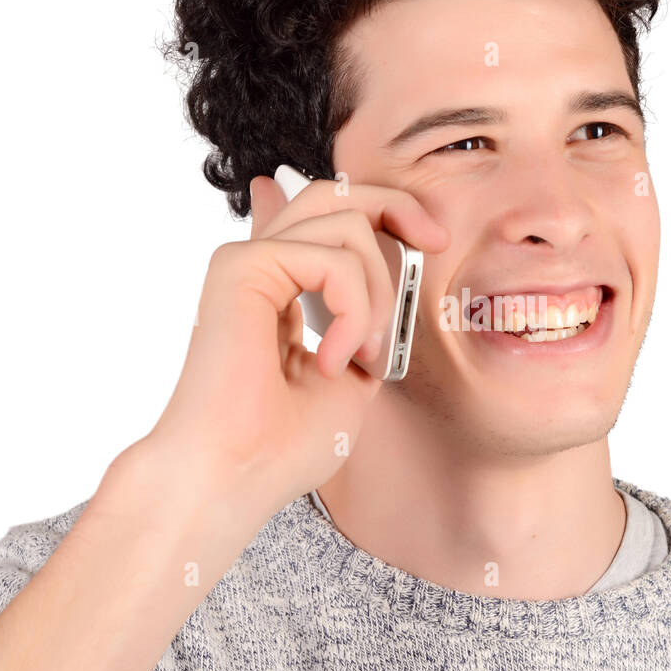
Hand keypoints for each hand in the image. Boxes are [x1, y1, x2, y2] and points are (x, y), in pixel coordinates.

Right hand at [128, 173, 448, 526]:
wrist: (236, 477)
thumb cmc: (283, 445)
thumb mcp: (352, 372)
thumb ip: (359, 313)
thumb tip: (357, 263)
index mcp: (280, 286)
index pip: (324, 215)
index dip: (384, 207)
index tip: (430, 238)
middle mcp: (261, 265)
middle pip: (337, 192)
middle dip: (397, 206)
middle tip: (434, 244)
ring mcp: (249, 262)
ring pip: (346, 221)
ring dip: (378, 294)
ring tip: (363, 355)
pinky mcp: (242, 266)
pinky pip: (333, 258)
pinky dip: (355, 312)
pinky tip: (333, 361)